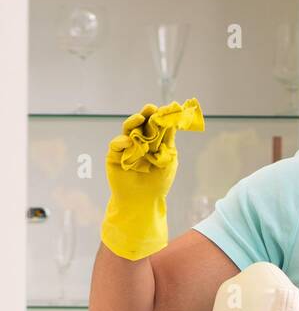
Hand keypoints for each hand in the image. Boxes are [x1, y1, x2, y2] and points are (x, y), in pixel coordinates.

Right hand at [101, 98, 203, 260]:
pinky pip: (116, 145)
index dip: (160, 116)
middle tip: (150, 108)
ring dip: (133, 122)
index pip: (155, 125)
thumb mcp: (168, 160)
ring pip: (127, 130)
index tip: (168, 108)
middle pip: (141, 124)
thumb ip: (168, 141)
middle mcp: (139, 142)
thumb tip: (173, 120)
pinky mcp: (113, 156)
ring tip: (140, 118)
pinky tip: (129, 141)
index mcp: (153, 142)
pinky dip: (122, 141)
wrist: (143, 203)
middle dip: (146, 115)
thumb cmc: (158, 183)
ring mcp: (125, 148)